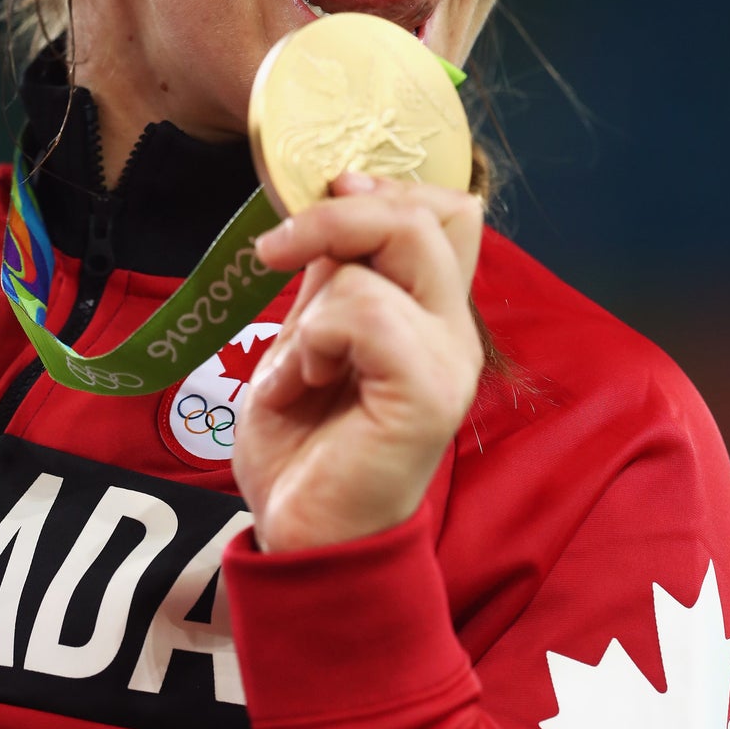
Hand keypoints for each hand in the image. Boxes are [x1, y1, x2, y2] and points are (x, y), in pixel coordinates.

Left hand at [232, 173, 484, 553]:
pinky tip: (299, 387)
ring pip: (389, 252)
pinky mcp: (427, 393)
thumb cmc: (305, 450)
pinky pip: (366, 313)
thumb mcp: (305, 342)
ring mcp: (447, 361)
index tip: (325, 197)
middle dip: (339, 211)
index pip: (449, 211)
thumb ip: (330, 280)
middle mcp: (454, 330)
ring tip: (295, 367)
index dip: (388, 186)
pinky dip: (312, 341)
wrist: (304, 541)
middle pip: (428, 212)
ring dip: (313, 302)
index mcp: (432, 313)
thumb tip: (332, 208)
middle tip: (275, 250)